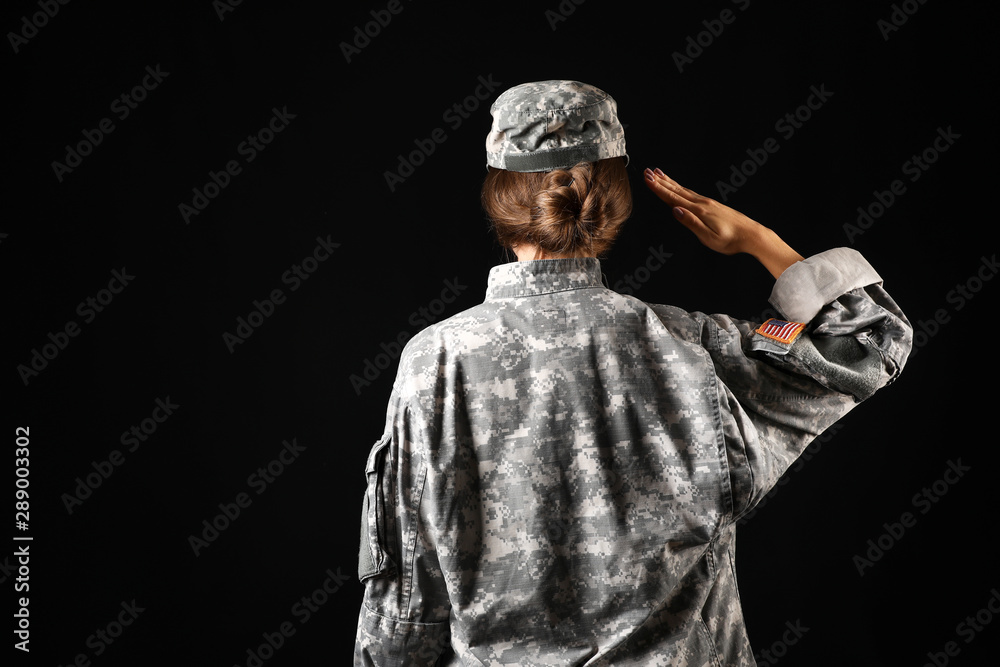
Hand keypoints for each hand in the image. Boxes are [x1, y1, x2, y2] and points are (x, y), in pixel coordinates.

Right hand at [643, 168, 803, 277]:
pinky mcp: (712, 205)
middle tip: (647, 171)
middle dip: (660, 181)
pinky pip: (691, 193)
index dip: (658, 189)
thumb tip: (675, 210)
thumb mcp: (709, 237)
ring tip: (658, 173)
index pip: (673, 198)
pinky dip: (680, 188)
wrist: (751, 234)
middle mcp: (702, 203)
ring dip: (669, 182)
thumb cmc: (730, 240)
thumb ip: (691, 223)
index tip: (647, 179)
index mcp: (698, 211)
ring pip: (683, 190)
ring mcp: (707, 203)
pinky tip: (677, 187)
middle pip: (676, 190)